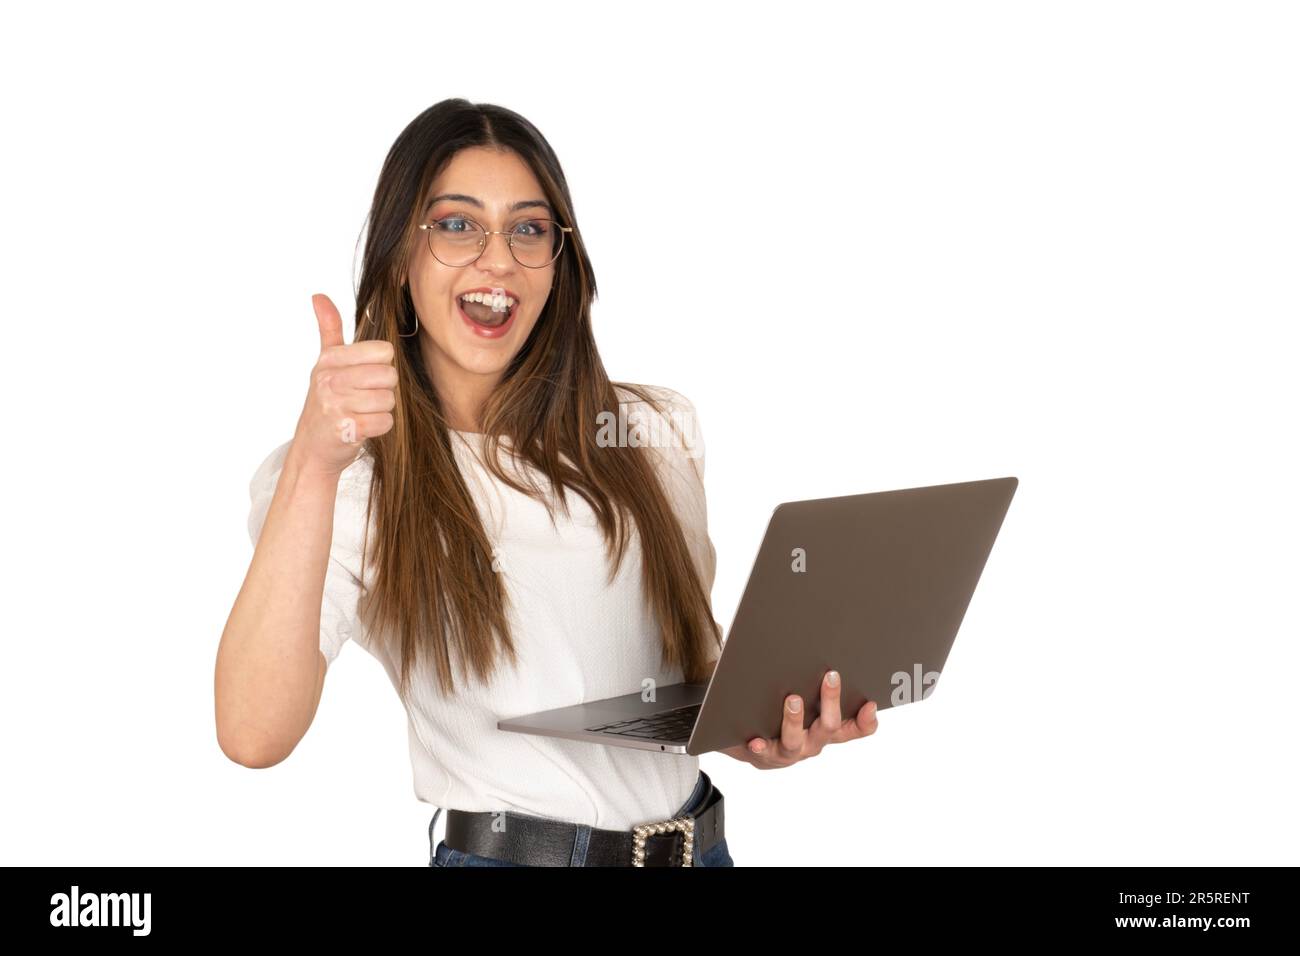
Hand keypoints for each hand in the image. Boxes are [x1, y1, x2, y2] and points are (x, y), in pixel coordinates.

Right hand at [289, 293, 397, 478]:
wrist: (313, 448)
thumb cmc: (326, 402)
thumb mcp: (325, 363)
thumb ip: (328, 329)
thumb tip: (319, 295)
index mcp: (330, 360)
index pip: (383, 352)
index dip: (381, 366)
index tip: (364, 377)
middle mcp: (330, 379)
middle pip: (389, 376)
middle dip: (383, 390)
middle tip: (363, 398)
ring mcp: (336, 405)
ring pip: (388, 400)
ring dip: (380, 410)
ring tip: (360, 413)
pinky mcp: (346, 430)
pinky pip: (385, 422)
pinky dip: (378, 428)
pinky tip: (362, 427)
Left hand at [719, 670, 877, 767]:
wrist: (755, 743)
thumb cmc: (787, 713)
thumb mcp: (810, 700)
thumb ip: (819, 681)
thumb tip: (822, 643)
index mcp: (830, 728)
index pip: (858, 728)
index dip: (867, 719)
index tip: (870, 702)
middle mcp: (815, 741)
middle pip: (829, 726)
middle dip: (831, 700)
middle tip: (831, 676)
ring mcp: (792, 751)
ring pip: (796, 740)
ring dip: (795, 720)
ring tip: (793, 699)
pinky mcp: (767, 756)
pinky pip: (764, 753)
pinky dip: (761, 747)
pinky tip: (755, 740)